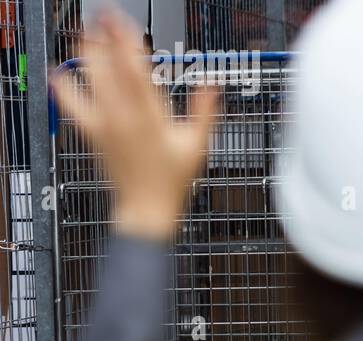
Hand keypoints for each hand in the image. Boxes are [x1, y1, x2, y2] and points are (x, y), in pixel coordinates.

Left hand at [52, 10, 218, 241]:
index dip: (126, 42)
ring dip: (86, 55)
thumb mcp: (197, 145)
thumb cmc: (171, 180)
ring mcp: (105, 124)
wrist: (145, 208)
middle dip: (103, 39)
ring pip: (91, 81)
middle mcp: (123, 116)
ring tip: (84, 34)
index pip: (134, 69)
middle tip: (101, 17)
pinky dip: (64, 88)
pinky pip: (73, 106)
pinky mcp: (93, 134)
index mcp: (150, 116)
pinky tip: (60, 73)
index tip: (122, 23)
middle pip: (108, 68)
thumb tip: (211, 84)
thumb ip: (204, 111)